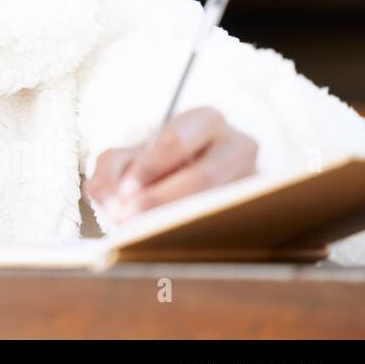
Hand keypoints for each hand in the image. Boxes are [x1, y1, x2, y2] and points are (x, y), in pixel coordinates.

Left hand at [85, 106, 257, 223]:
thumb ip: (109, 172)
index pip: (177, 141)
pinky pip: (226, 227)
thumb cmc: (152, 166)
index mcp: (206, 120)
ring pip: (216, 204)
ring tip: (141, 234)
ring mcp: (253, 179)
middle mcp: (238, 145)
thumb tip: (110, 200)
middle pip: (203, 176)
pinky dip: (192, 236)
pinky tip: (167, 243)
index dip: (149, 168)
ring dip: (175, 221)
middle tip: (129, 218)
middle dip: (162, 199)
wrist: (184, 180)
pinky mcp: (255, 209)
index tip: (126, 192)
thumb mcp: (125, 159)